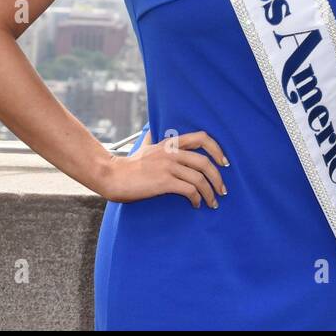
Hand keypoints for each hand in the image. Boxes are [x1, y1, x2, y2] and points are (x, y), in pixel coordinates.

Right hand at [99, 127, 228, 209]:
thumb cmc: (128, 165)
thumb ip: (152, 140)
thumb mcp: (144, 147)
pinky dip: (197, 198)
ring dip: (210, 193)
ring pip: (199, 178)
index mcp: (170, 143)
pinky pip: (189, 190)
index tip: (224, 162)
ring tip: (212, 202)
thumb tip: (151, 130)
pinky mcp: (164, 182)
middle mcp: (172, 152)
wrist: (111, 176)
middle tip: (222, 190)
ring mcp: (168, 166)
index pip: (201, 137)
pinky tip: (196, 204)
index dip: (217, 149)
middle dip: (218, 178)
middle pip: (205, 162)